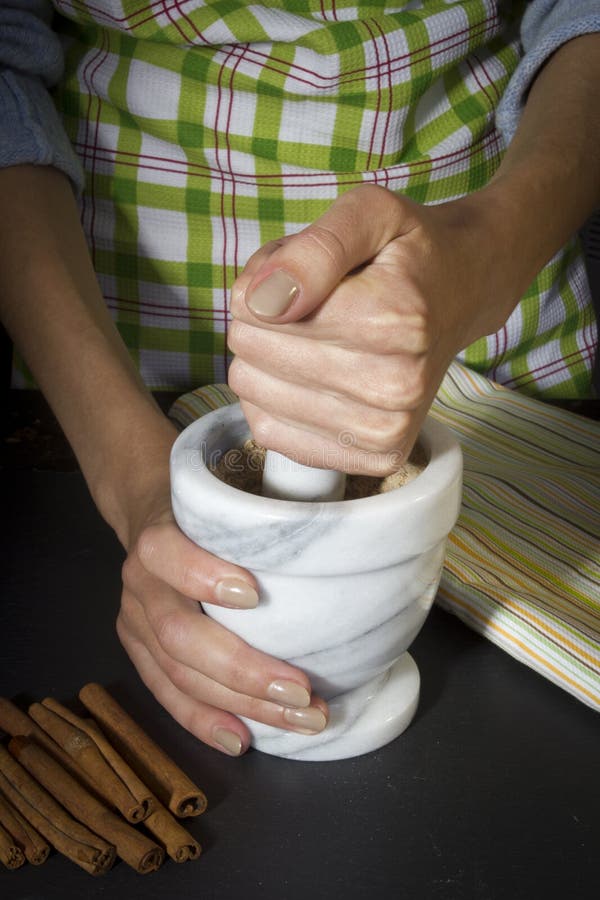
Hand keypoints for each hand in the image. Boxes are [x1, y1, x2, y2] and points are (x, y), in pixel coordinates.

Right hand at [116, 461, 327, 756]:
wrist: (149, 512)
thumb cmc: (206, 511)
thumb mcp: (225, 497)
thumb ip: (262, 515)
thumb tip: (341, 528)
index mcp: (158, 536)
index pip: (166, 554)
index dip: (202, 576)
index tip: (254, 595)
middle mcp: (141, 582)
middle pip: (180, 635)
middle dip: (243, 670)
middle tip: (302, 691)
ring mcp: (134, 621)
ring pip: (179, 675)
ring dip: (240, 704)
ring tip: (298, 719)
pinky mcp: (138, 651)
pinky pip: (168, 696)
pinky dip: (205, 721)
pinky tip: (241, 738)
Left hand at [228, 184, 521, 474]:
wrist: (463, 295)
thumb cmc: (409, 252)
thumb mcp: (370, 212)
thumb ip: (316, 248)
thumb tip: (261, 302)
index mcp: (391, 320)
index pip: (255, 313)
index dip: (262, 285)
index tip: (302, 276)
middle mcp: (393, 385)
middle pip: (251, 354)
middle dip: (264, 322)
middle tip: (312, 304)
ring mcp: (385, 430)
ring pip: (253, 394)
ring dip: (268, 360)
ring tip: (316, 336)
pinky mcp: (373, 458)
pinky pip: (272, 432)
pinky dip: (277, 400)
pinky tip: (313, 376)